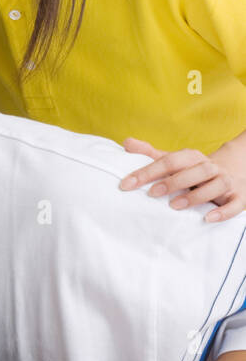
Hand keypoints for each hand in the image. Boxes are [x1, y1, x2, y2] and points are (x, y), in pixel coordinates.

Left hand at [120, 137, 244, 222]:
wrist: (231, 172)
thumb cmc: (192, 170)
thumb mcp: (172, 160)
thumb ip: (150, 153)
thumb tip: (126, 142)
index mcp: (191, 157)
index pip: (169, 161)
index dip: (147, 172)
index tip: (126, 184)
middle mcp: (210, 167)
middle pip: (195, 170)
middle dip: (173, 181)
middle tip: (152, 193)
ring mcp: (226, 181)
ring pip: (216, 185)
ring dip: (196, 195)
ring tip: (175, 206)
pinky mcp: (239, 197)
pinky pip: (235, 204)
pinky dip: (224, 212)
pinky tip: (208, 218)